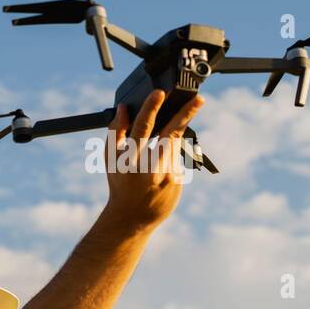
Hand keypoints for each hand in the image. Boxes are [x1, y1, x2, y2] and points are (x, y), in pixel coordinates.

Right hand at [101, 90, 204, 230]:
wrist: (133, 216)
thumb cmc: (120, 182)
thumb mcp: (110, 159)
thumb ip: (115, 132)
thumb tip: (124, 108)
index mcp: (130, 160)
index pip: (142, 129)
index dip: (151, 109)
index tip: (160, 93)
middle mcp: (150, 167)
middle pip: (171, 133)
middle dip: (186, 114)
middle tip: (199, 99)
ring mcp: (167, 175)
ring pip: (175, 143)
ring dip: (176, 129)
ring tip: (183, 116)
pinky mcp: (178, 181)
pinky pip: (176, 156)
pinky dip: (170, 150)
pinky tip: (162, 160)